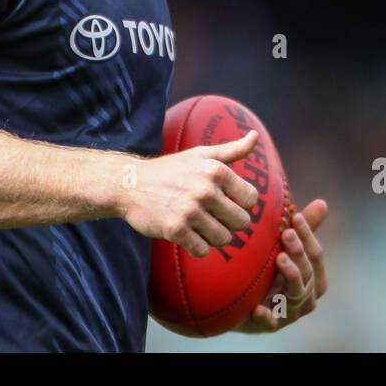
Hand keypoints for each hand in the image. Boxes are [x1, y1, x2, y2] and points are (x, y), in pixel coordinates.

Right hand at [118, 130, 260, 256]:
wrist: (130, 183)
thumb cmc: (171, 170)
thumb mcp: (202, 155)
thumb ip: (233, 150)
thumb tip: (255, 135)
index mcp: (216, 170)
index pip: (251, 199)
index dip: (240, 203)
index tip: (224, 201)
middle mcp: (205, 189)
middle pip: (242, 222)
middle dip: (229, 223)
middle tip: (211, 216)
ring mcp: (190, 210)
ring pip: (223, 239)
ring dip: (213, 236)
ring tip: (199, 225)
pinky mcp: (175, 229)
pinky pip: (202, 250)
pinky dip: (196, 246)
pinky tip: (186, 234)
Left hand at [233, 198, 328, 332]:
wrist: (243, 306)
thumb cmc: (271, 273)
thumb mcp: (285, 250)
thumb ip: (303, 231)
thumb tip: (322, 203)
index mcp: (315, 278)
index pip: (316, 255)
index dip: (308, 235)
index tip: (295, 216)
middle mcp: (307, 297)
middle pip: (308, 272)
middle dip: (299, 251)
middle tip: (286, 233)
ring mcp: (290, 312)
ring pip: (296, 293)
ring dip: (291, 275)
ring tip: (279, 259)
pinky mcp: (271, 325)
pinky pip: (271, 321)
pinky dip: (267, 315)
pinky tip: (258, 307)